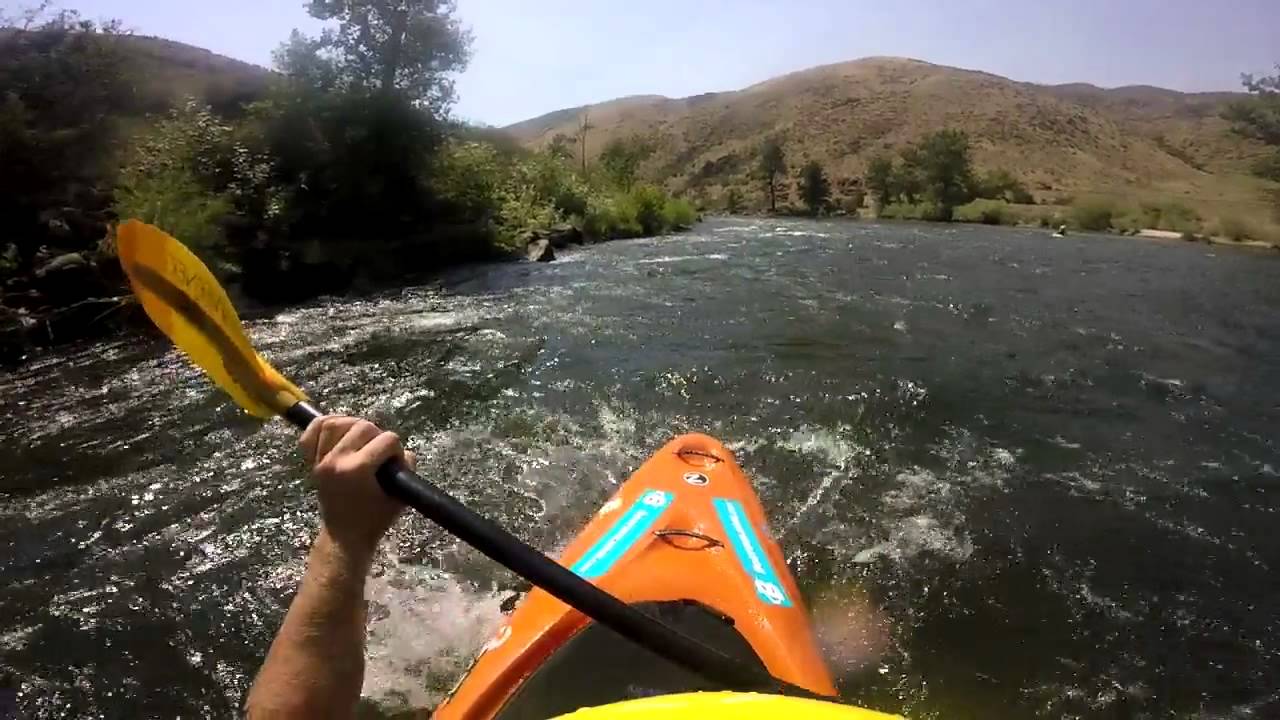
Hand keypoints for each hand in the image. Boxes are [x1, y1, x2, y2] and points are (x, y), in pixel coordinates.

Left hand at [299, 416, 414, 562]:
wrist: (344, 536)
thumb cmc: (374, 520)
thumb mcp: (399, 497)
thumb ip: (407, 469)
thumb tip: (403, 452)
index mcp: (358, 470)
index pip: (386, 440)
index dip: (396, 449)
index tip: (396, 463)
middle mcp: (336, 461)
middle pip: (362, 426)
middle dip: (378, 435)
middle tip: (381, 452)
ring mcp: (321, 460)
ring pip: (335, 423)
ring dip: (352, 424)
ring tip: (361, 436)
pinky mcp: (312, 462)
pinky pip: (312, 432)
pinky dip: (324, 425)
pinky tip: (338, 429)